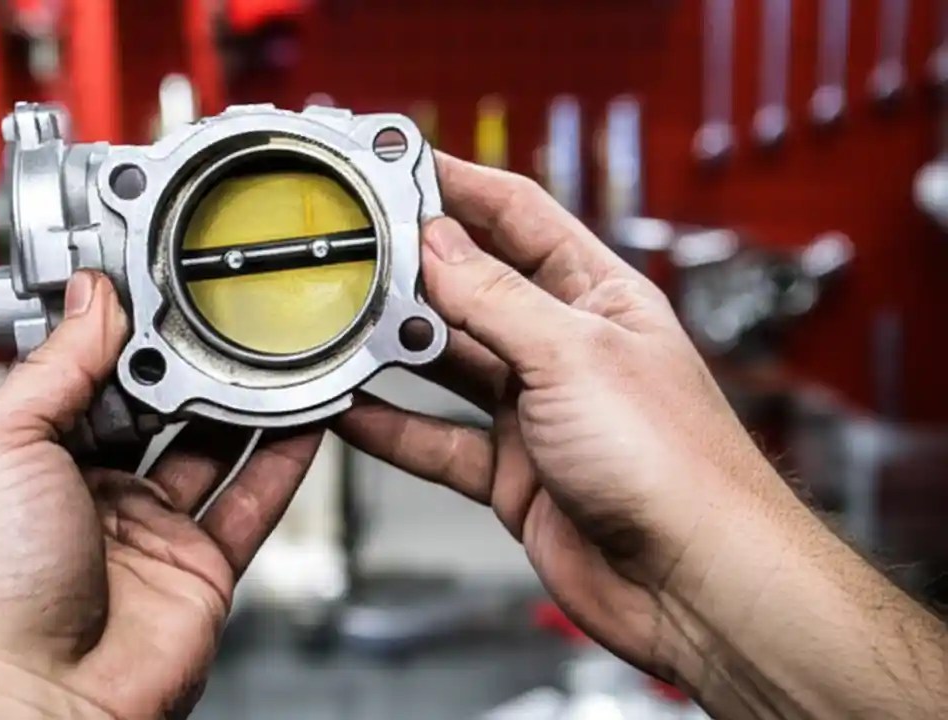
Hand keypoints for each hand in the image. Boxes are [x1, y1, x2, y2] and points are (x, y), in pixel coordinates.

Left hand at [0, 271, 322, 717]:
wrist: (43, 703)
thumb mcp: (1, 446)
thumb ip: (56, 367)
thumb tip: (92, 298)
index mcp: (31, 457)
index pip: (87, 373)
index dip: (122, 331)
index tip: (158, 285)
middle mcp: (91, 489)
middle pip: (157, 406)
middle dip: (187, 362)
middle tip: (223, 313)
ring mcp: (149, 529)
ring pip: (212, 448)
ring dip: (243, 402)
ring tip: (274, 351)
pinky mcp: (200, 566)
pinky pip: (252, 501)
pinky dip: (284, 460)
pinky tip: (304, 418)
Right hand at [336, 154, 794, 689]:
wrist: (693, 582)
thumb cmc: (674, 463)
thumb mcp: (573, 355)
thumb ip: (494, 299)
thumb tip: (436, 243)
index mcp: (599, 297)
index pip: (520, 217)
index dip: (462, 187)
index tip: (403, 165)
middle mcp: (566, 349)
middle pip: (475, 290)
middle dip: (416, 271)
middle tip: (357, 252)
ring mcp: (537, 412)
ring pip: (449, 367)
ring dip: (397, 351)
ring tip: (343, 329)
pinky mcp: (513, 473)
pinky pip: (438, 440)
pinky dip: (394, 428)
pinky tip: (353, 411)